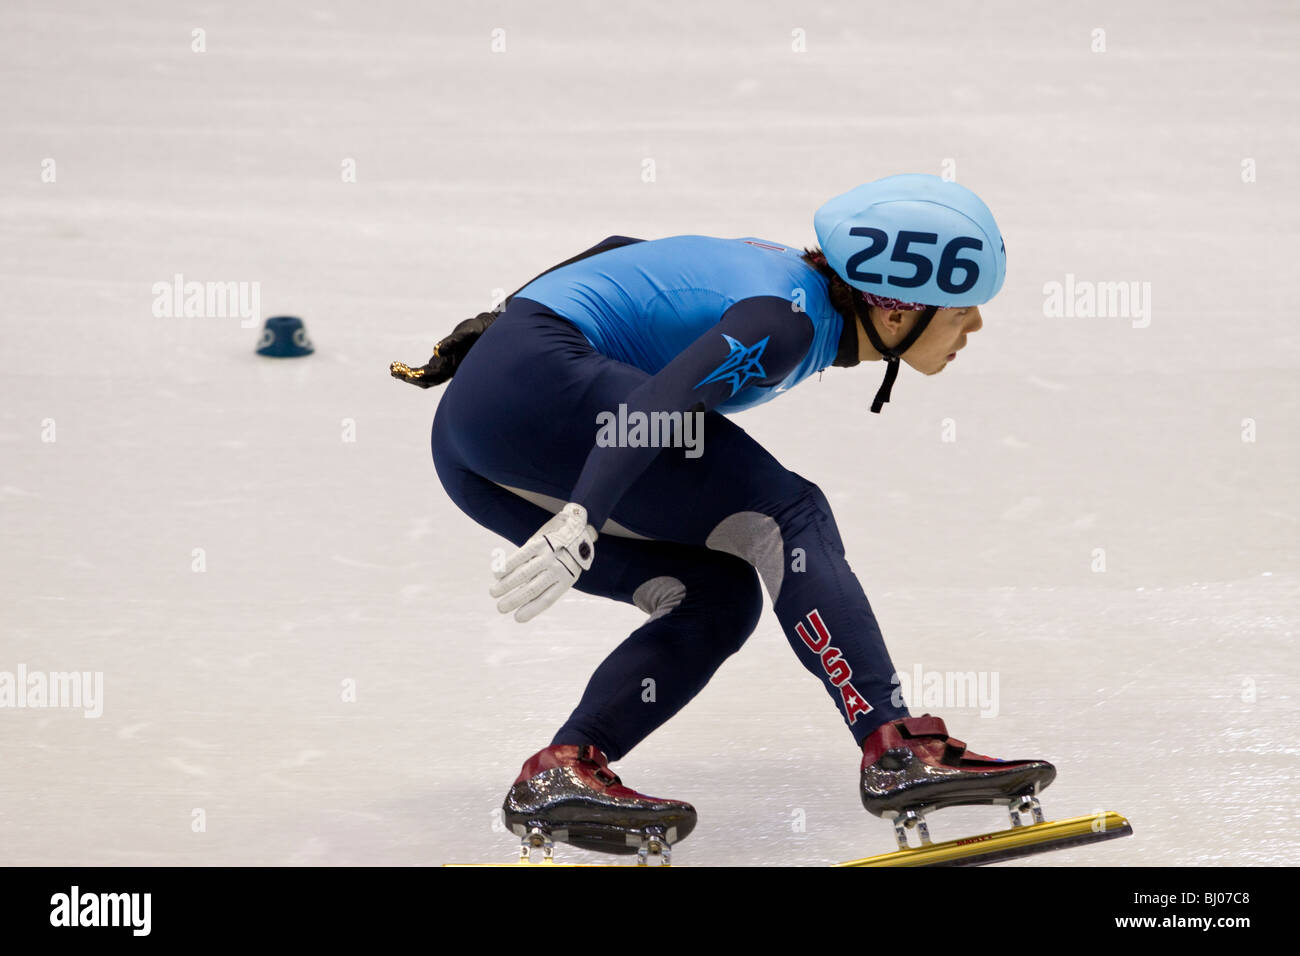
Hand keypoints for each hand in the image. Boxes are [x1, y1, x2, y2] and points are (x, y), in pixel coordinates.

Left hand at [390, 311, 498, 387]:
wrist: (486, 331)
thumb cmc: (478, 332)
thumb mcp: (467, 334)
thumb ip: (452, 342)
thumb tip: (435, 350)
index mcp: (455, 368)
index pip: (433, 378)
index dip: (418, 377)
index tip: (404, 373)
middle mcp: (449, 371)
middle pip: (426, 380)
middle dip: (409, 377)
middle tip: (393, 370)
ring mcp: (446, 368)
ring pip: (425, 377)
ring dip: (409, 374)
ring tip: (393, 368)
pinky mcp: (443, 362)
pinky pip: (426, 370)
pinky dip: (414, 369)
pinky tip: (401, 366)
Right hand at [490, 504, 597, 621]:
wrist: (577, 529)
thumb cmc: (567, 557)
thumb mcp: (565, 573)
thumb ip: (548, 585)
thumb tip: (521, 599)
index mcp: (565, 580)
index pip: (546, 600)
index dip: (531, 610)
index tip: (517, 618)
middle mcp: (557, 569)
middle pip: (532, 589)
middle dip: (513, 600)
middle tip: (500, 608)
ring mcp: (548, 555)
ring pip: (523, 574)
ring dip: (506, 585)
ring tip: (493, 592)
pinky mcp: (540, 542)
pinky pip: (520, 556)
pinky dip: (507, 566)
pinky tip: (498, 574)